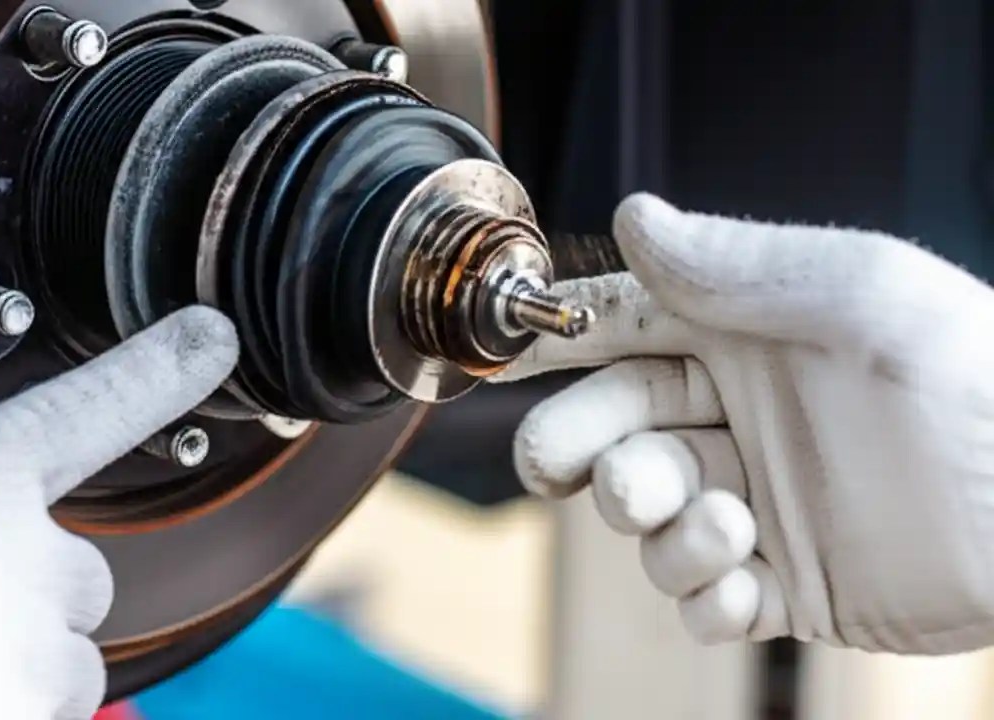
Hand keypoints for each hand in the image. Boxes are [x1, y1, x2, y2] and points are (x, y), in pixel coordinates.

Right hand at [502, 194, 993, 654]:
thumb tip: (637, 216)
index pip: (622, 331)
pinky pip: (707, 603)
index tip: (504, 350)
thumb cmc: (964, 374)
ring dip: (663, 533)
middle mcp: (740, 422)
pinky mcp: (789, 586)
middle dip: (585, 453)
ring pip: (649, 527)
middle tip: (596, 470)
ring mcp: (759, 507)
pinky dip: (705, 600)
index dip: (556, 341)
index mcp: (744, 342)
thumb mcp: (850, 294)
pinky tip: (745, 585)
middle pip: (610, 436)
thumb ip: (732, 263)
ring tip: (724, 523)